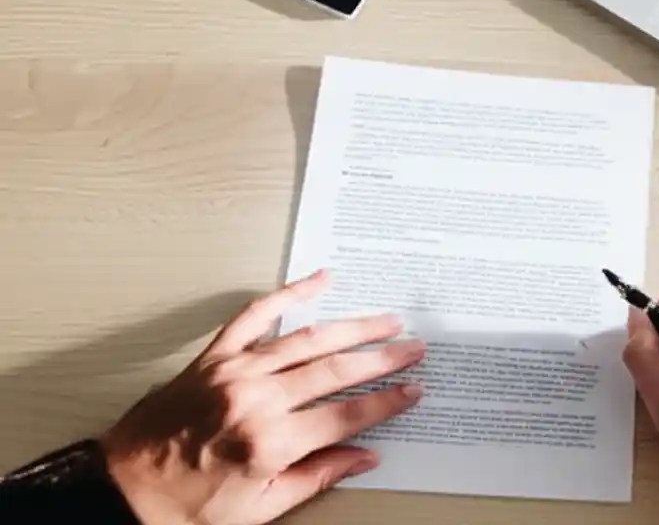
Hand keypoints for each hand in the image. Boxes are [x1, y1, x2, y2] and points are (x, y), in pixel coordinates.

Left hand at [100, 271, 425, 524]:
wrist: (120, 492)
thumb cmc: (184, 509)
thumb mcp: (258, 509)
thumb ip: (315, 476)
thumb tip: (364, 457)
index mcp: (271, 443)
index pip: (347, 416)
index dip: (387, 402)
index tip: (412, 390)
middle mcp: (256, 401)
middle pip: (336, 371)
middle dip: (383, 358)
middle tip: (413, 348)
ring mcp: (233, 373)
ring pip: (308, 341)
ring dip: (353, 328)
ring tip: (386, 321)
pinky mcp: (213, 358)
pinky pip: (256, 316)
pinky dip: (289, 294)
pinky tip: (318, 282)